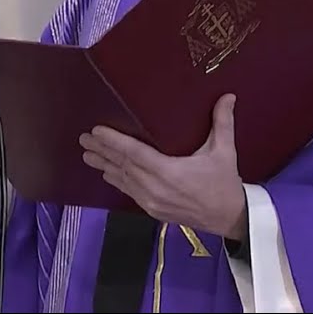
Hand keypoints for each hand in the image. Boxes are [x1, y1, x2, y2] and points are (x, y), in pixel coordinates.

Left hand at [80, 94, 247, 240]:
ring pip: (122, 180)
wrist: (229, 218)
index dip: (113, 141)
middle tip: (83, 139)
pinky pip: (129, 192)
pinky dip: (116, 180)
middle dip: (102, 151)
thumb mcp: (224, 151)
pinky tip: (106, 173)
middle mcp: (155, 188)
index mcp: (169, 172)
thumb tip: (227, 95)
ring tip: (87, 154)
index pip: (134, 153)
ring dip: (104, 166)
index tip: (96, 131)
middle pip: (122, 166)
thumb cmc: (224, 183)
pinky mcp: (152, 210)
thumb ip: (223, 122)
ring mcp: (151, 201)